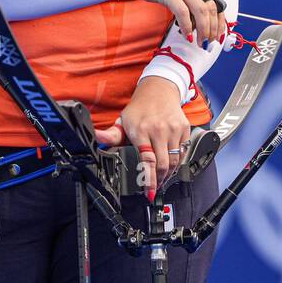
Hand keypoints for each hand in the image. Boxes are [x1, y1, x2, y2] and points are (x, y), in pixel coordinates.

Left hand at [95, 76, 191, 198]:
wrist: (160, 90)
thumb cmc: (140, 109)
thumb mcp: (123, 121)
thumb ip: (110, 135)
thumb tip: (96, 138)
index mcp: (141, 130)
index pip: (147, 160)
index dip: (149, 179)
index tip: (149, 192)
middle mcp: (159, 130)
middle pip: (163, 165)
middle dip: (159, 180)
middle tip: (154, 188)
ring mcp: (174, 129)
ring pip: (174, 161)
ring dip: (168, 173)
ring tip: (162, 178)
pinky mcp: (185, 128)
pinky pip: (183, 152)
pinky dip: (177, 161)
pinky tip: (170, 163)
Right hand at [110, 0, 227, 46]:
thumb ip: (192, 1)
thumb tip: (203, 23)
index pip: (217, 3)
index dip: (220, 21)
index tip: (219, 34)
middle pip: (211, 8)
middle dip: (212, 29)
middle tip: (209, 42)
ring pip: (200, 11)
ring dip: (203, 30)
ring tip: (200, 42)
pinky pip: (182, 12)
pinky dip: (186, 27)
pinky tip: (187, 35)